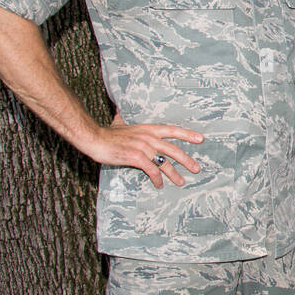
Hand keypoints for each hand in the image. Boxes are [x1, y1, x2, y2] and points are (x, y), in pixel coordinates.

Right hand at [88, 114, 202, 188]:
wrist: (93, 138)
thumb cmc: (107, 133)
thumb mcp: (121, 123)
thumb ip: (125, 119)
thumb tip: (121, 110)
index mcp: (148, 129)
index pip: (172, 130)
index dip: (187, 134)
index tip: (201, 138)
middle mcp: (148, 137)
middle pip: (173, 149)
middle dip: (186, 159)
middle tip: (197, 168)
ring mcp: (143, 147)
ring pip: (164, 162)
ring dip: (174, 173)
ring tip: (181, 181)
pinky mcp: (135, 157)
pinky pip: (151, 170)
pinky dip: (157, 179)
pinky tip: (159, 184)